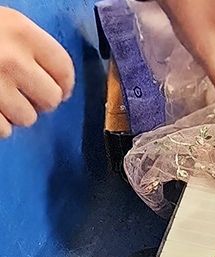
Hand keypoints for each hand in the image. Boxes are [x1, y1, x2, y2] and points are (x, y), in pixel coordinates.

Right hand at [0, 8, 73, 138]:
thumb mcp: (0, 23)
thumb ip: (25, 46)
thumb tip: (56, 80)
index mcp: (20, 31)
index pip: (63, 68)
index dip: (64, 84)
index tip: (59, 89)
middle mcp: (12, 60)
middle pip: (51, 99)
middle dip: (40, 101)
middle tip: (24, 94)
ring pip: (28, 118)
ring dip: (16, 113)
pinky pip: (4, 131)